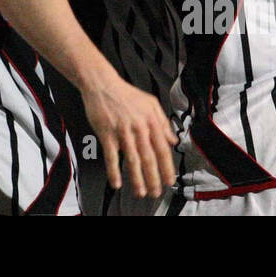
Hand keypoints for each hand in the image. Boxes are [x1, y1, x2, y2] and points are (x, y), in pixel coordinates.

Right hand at [80, 71, 176, 197]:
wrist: (102, 84)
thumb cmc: (125, 94)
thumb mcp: (151, 103)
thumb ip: (163, 122)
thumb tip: (173, 139)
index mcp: (151, 120)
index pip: (162, 148)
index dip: (167, 167)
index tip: (169, 180)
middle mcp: (138, 127)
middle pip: (149, 157)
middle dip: (154, 178)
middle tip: (156, 192)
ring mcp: (122, 131)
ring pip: (132, 159)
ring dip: (137, 178)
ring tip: (140, 192)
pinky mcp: (107, 133)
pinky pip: (111, 156)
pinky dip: (114, 171)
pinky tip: (116, 182)